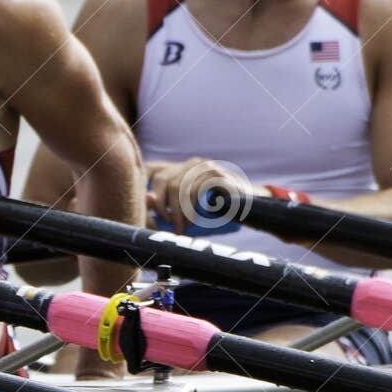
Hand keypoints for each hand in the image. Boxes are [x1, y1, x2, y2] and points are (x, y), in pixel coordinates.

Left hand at [145, 156, 259, 233]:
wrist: (251, 205)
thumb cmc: (216, 208)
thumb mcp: (188, 207)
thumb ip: (166, 204)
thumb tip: (147, 200)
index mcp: (181, 168)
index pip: (151, 169)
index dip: (141, 185)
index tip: (143, 209)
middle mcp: (192, 163)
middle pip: (162, 180)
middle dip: (161, 207)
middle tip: (169, 225)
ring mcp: (205, 167)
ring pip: (178, 187)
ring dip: (177, 211)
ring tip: (182, 228)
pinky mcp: (216, 175)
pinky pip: (195, 190)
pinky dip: (190, 208)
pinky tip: (192, 221)